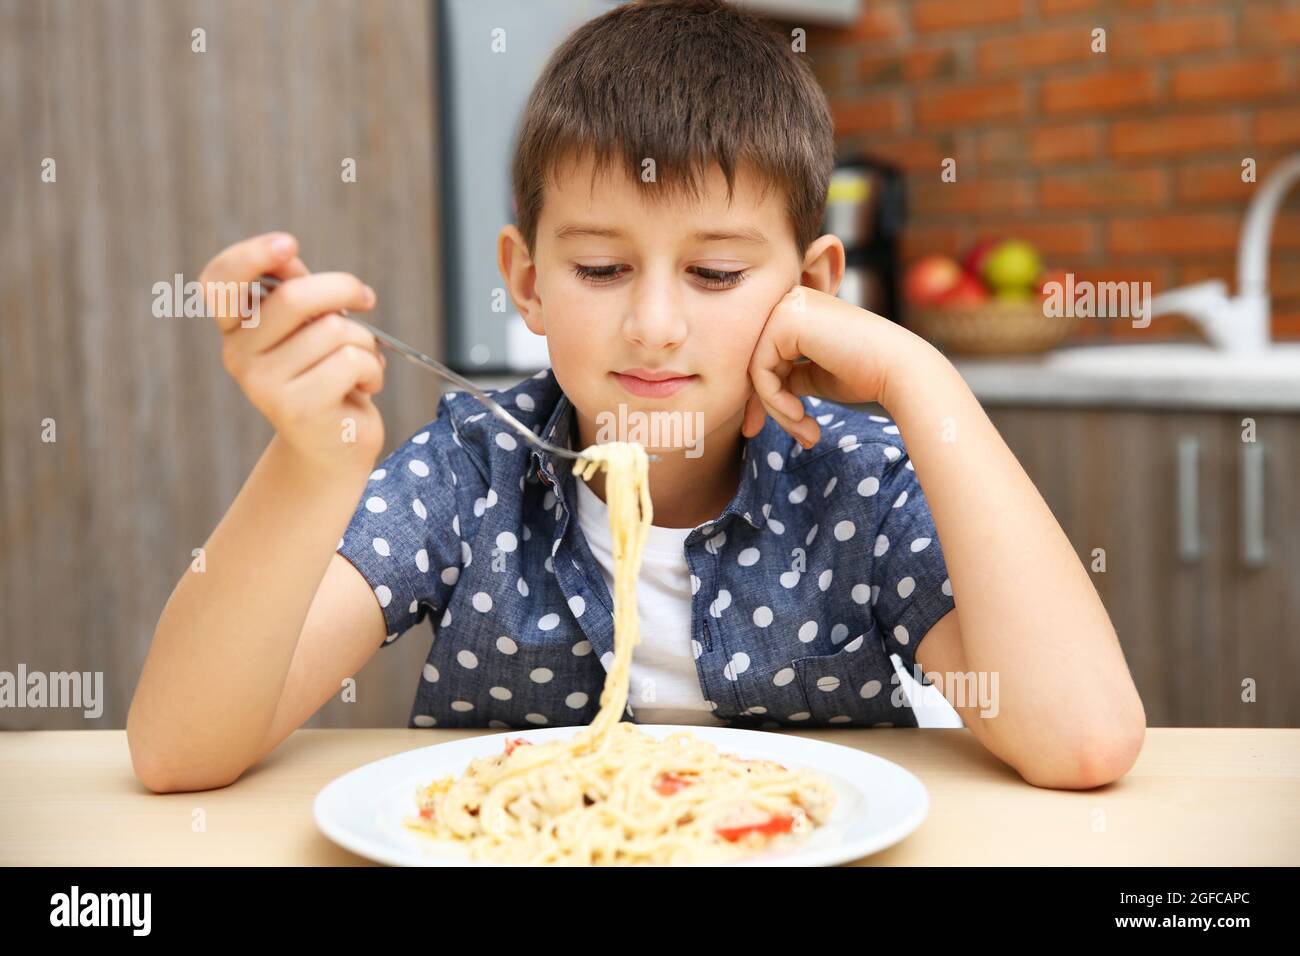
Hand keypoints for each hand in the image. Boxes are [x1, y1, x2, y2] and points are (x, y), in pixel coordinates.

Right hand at [199, 231, 387, 473]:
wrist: (336, 446)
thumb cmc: (327, 376)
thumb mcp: (311, 327)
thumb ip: (298, 291)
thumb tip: (287, 257)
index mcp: (236, 329)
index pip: (220, 282)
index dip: (250, 256)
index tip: (290, 244)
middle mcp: (238, 355)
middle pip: (293, 297)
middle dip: (342, 289)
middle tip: (365, 298)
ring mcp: (263, 384)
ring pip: (331, 330)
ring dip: (365, 341)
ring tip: (362, 364)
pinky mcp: (297, 408)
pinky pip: (350, 361)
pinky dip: (373, 369)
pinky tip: (365, 386)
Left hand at [741, 284, 927, 447]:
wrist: (900, 369)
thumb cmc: (866, 374)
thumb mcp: (814, 376)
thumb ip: (786, 376)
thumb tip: (756, 396)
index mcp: (797, 309)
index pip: (763, 356)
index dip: (762, 396)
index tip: (759, 430)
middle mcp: (789, 301)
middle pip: (756, 361)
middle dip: (765, 405)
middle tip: (782, 436)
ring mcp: (786, 306)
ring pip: (755, 368)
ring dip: (776, 408)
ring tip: (805, 431)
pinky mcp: (784, 320)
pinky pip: (760, 370)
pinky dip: (775, 400)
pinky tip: (800, 415)